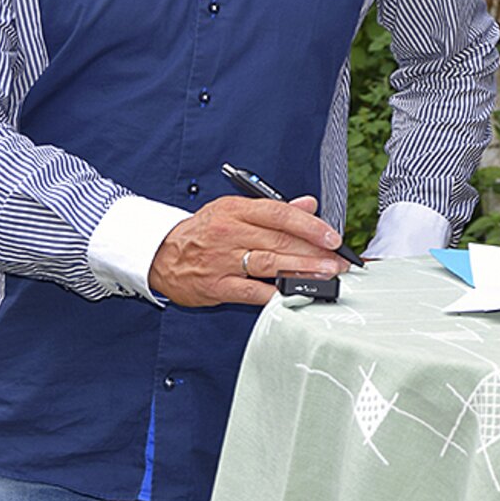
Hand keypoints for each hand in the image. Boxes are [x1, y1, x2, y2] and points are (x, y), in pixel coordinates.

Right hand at [148, 194, 347, 307]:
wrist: (160, 253)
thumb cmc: (203, 232)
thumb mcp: (234, 210)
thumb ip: (274, 209)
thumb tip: (308, 204)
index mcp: (236, 210)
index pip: (280, 214)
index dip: (311, 226)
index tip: (333, 238)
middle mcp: (230, 232)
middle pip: (280, 241)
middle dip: (314, 253)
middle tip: (339, 262)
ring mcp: (222, 260)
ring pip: (269, 265)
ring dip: (302, 271)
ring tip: (326, 276)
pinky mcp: (216, 286)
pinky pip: (251, 291)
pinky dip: (275, 294)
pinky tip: (295, 295)